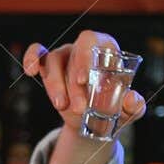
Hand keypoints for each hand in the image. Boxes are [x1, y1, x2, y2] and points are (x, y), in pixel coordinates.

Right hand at [23, 31, 145, 132]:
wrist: (95, 122)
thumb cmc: (114, 109)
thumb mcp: (128, 110)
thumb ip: (134, 105)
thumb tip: (131, 99)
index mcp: (106, 50)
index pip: (93, 41)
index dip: (86, 57)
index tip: (84, 80)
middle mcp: (84, 49)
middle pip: (73, 54)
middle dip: (73, 82)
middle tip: (80, 107)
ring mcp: (66, 56)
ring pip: (53, 61)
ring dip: (55, 85)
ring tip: (63, 107)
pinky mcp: (49, 67)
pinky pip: (38, 54)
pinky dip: (31, 58)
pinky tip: (30, 71)